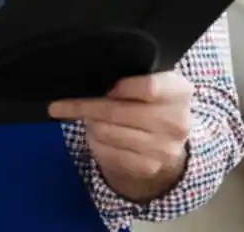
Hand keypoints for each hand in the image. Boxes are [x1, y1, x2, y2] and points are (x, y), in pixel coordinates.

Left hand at [47, 71, 192, 201]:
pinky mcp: (148, 167)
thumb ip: (131, 76)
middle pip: (117, 111)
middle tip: (63, 105)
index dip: (119, 86)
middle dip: (85, 106)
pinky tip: (96, 135)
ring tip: (87, 117)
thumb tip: (93, 83)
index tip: (100, 87)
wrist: (168, 144)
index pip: (148, 87)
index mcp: (180, 91)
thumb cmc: (151, 103)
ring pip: (106, 132)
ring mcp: (164, 148)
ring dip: (89, 124)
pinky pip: (107, 152)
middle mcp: (177, 121)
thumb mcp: (151, 81)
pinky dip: (94, 142)